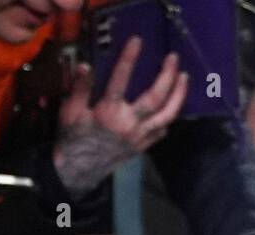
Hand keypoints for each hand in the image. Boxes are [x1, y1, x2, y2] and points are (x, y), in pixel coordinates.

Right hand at [54, 40, 187, 196]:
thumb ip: (79, 89)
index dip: (129, 59)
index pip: (121, 80)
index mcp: (108, 113)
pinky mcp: (142, 146)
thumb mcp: (69, 113)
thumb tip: (85, 66)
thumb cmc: (72, 140)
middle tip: (173, 58)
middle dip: (168, 75)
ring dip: (179, 94)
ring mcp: (138, 136)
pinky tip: (172, 106)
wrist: (77, 172)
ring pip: (167, 114)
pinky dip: (169, 117)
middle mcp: (128, 124)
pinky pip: (162, 131)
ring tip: (184, 77)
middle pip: (156, 97)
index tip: (137, 41)